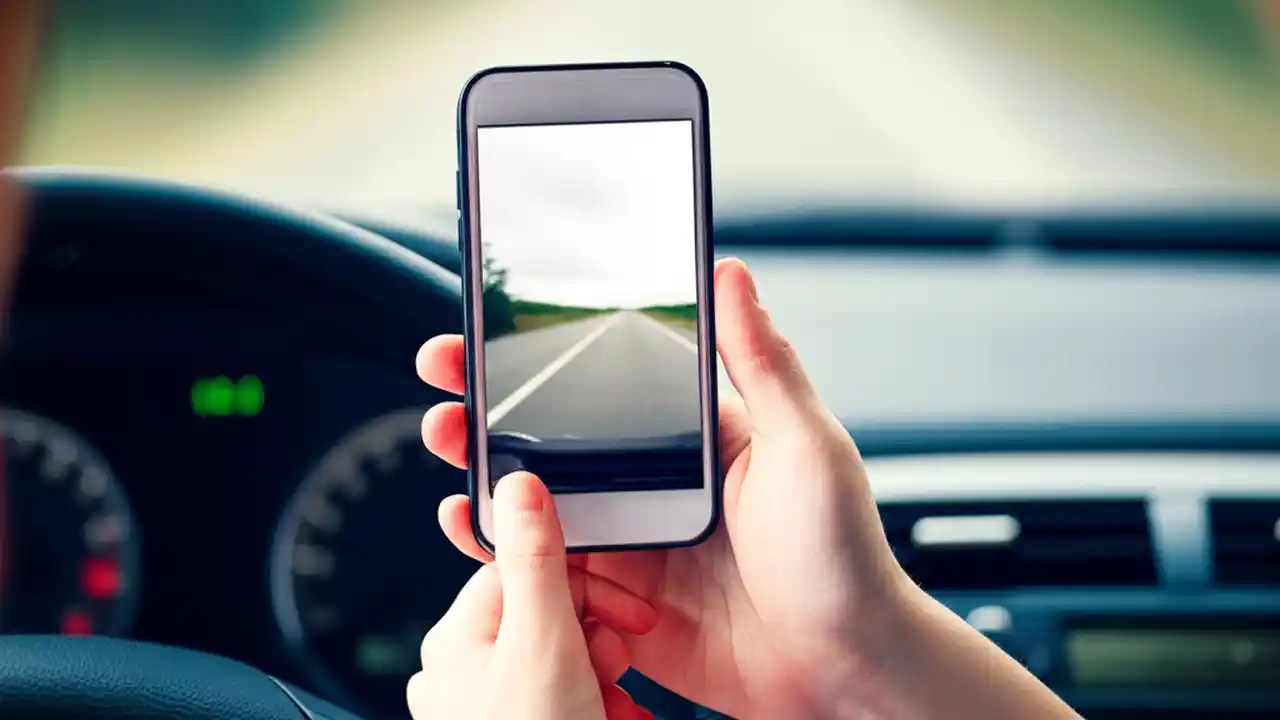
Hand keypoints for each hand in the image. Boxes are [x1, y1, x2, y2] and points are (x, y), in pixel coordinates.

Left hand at [408, 471, 652, 719]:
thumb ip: (536, 561)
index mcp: (456, 637)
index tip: (627, 609)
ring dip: (602, 675)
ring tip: (615, 702)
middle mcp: (460, 671)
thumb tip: (519, 485)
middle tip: (617, 665)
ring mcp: (483, 707)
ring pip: (559, 660)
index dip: (586, 585)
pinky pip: (559, 698)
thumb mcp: (545, 644)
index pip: (525, 572)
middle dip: (596, 636)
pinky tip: (615, 715)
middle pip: (546, 614)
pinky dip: (594, 702)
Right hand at [417, 258, 903, 716]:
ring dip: (485, 470)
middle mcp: (656, 485)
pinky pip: (548, 572)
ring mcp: (633, 544)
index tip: (493, 322)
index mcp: (696, 438)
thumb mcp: (806, 445)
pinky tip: (471, 526)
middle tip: (444, 373)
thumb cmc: (844, 556)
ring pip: (539, 500)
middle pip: (556, 436)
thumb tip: (733, 274)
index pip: (606, 380)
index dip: (546, 351)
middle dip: (492, 403)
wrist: (845, 669)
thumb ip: (762, 362)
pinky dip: (502, 551)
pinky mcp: (619, 604)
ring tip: (445, 442)